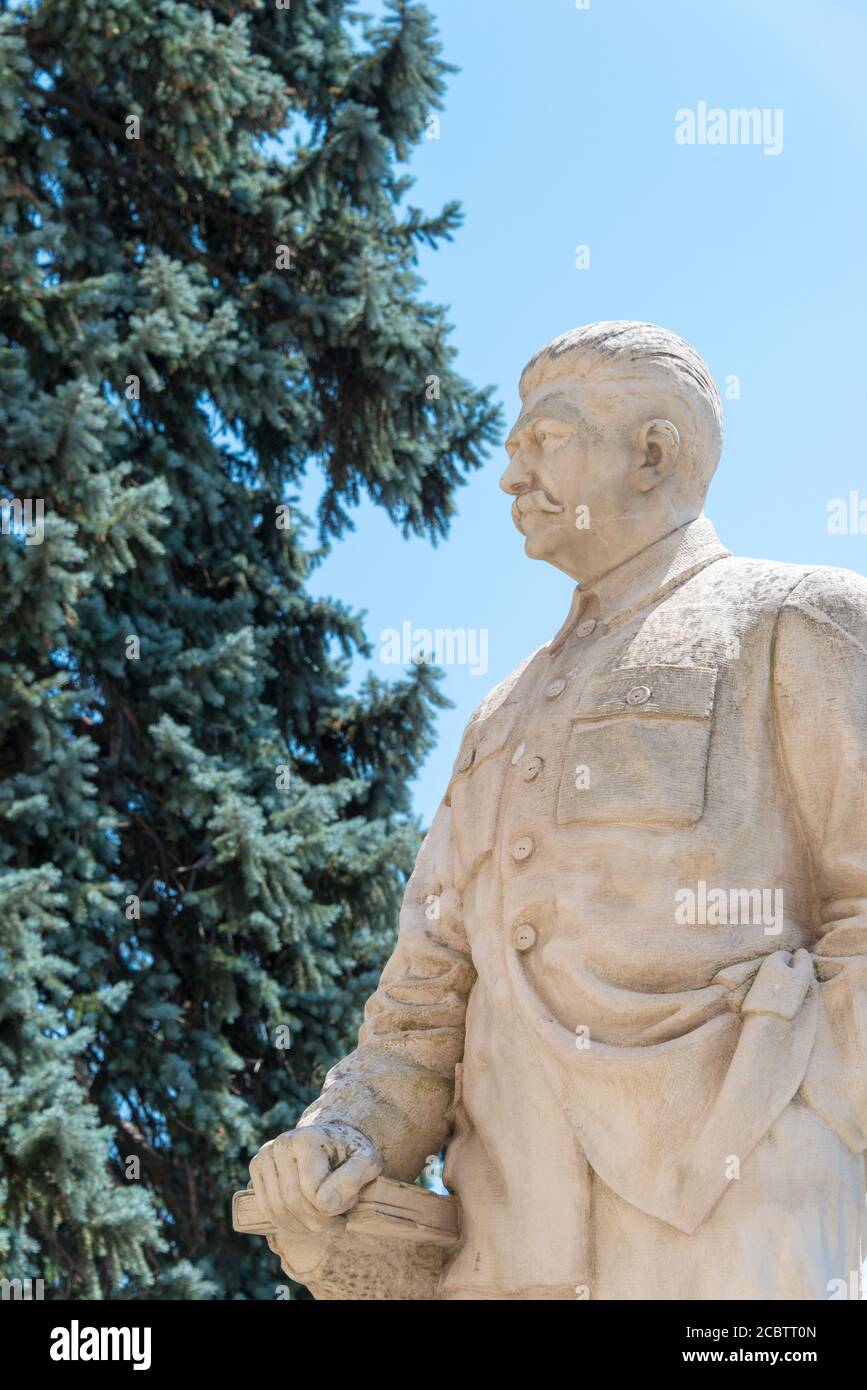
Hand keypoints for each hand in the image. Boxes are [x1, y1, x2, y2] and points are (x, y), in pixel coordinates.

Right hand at [249, 1121, 382, 1234]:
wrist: (334, 1142)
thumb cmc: (352, 1155)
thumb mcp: (367, 1162)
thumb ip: (353, 1178)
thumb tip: (325, 1203)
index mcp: (307, 1138)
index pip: (313, 1192)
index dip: (335, 1208)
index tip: (351, 1203)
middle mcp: (281, 1143)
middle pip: (293, 1202)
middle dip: (319, 1222)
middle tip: (339, 1221)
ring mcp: (265, 1155)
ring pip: (279, 1211)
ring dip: (304, 1225)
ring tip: (325, 1218)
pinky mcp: (256, 1168)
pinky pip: (267, 1209)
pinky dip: (288, 1223)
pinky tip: (307, 1218)